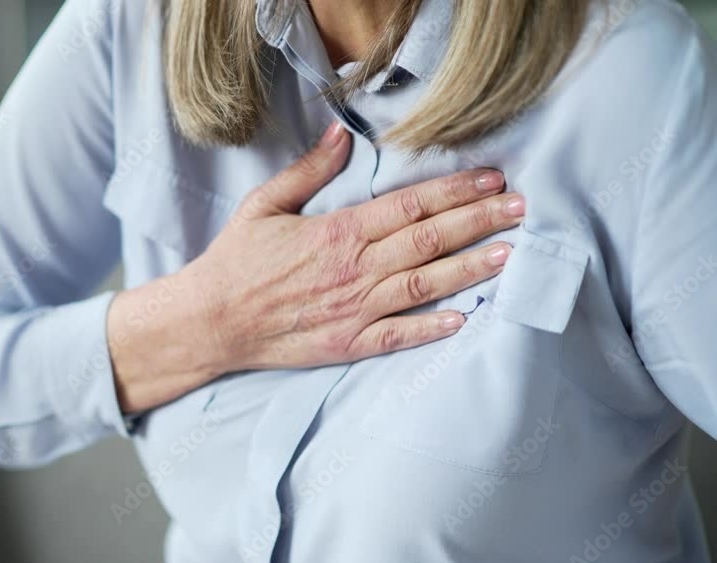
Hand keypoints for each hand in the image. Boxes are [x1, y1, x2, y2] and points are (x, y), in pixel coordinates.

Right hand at [109, 122, 523, 411]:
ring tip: (508, 253)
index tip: (491, 181)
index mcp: (338, 232)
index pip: (410, 206)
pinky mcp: (348, 343)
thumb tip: (342, 135)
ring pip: (424, 285)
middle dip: (479, 222)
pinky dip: (432, 329)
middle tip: (521, 209)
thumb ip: (308, 171)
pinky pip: (398, 336)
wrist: (211, 320)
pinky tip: (465, 319)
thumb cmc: (237, 260)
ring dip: (470, 269)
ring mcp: (355, 309)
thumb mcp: (265, 205)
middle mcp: (354, 269)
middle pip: (429, 241)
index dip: (455, 192)